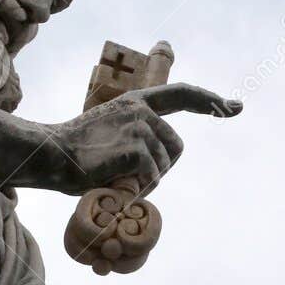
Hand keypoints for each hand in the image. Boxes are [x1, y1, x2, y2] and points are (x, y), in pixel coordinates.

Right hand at [45, 84, 241, 196]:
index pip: (181, 94)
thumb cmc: (74, 155)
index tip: (234, 107)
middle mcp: (141, 110)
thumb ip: (132, 141)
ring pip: (165, 166)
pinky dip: (139, 190)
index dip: (209, 101)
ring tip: (118, 181)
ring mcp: (139, 126)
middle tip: (133, 180)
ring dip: (148, 182)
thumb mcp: (108, 137)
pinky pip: (153, 177)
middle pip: (177, 147)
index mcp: (135, 103)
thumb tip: (151, 170)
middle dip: (163, 169)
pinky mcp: (136, 147)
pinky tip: (118, 186)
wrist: (50, 155)